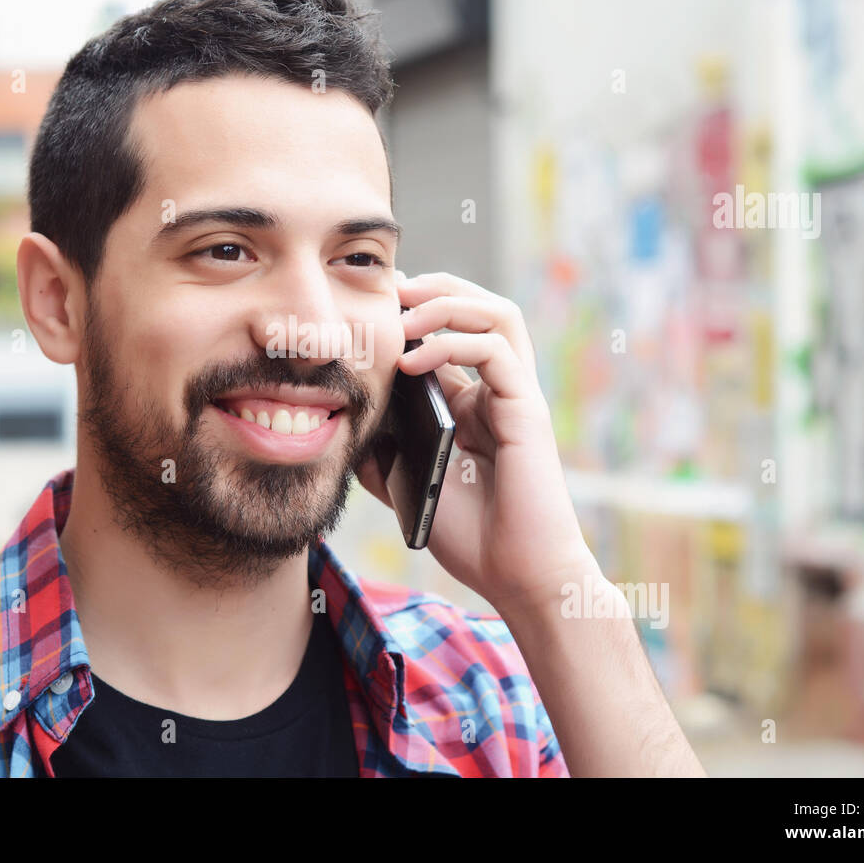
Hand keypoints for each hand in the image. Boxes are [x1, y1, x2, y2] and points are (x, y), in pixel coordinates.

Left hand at [353, 271, 599, 612]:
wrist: (516, 575)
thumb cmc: (470, 535)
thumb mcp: (405, 483)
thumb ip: (380, 450)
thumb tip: (338, 420)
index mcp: (469, 401)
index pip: (447, 331)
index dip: (412, 308)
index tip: (368, 307)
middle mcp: (494, 389)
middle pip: (476, 306)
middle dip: (431, 287)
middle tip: (386, 289)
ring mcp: (513, 396)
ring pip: (495, 313)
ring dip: (446, 301)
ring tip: (402, 312)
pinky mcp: (526, 410)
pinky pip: (496, 350)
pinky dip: (453, 342)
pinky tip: (413, 360)